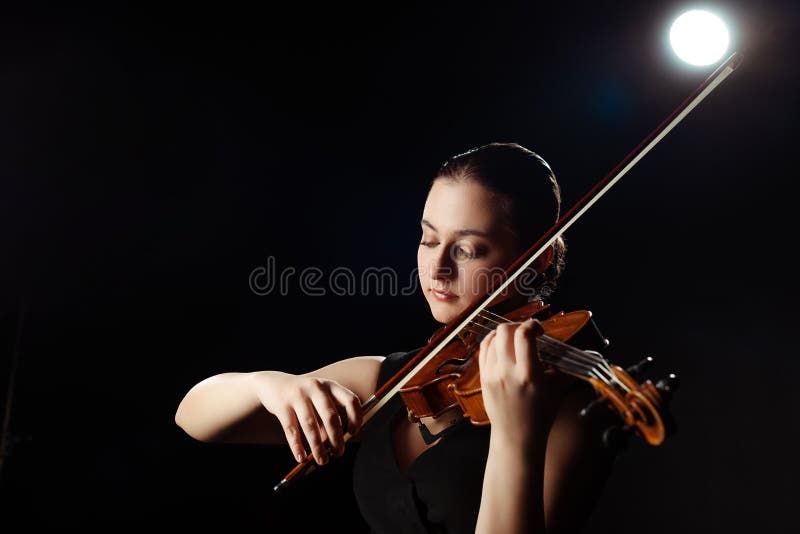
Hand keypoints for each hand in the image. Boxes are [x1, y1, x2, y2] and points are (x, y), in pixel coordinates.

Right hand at [250, 372, 362, 464]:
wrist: (273, 384)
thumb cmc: (303, 397)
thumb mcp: (318, 400)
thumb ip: (327, 419)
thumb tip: (333, 444)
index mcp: (330, 386)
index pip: (350, 400)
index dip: (355, 418)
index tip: (353, 433)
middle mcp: (315, 387)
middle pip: (330, 416)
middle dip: (336, 438)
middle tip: (338, 453)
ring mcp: (298, 395)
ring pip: (310, 425)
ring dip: (318, 447)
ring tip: (322, 461)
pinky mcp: (282, 406)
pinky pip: (291, 430)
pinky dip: (297, 446)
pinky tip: (301, 458)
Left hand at [478, 319, 569, 446]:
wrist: (517, 437)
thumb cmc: (540, 416)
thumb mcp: (557, 390)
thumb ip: (563, 368)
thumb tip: (576, 352)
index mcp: (528, 375)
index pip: (524, 335)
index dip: (533, 324)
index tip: (539, 329)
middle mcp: (506, 372)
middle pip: (504, 331)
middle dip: (518, 326)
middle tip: (528, 333)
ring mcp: (491, 375)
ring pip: (492, 338)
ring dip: (506, 334)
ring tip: (516, 340)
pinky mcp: (483, 378)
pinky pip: (483, 350)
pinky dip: (493, 342)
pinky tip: (503, 346)